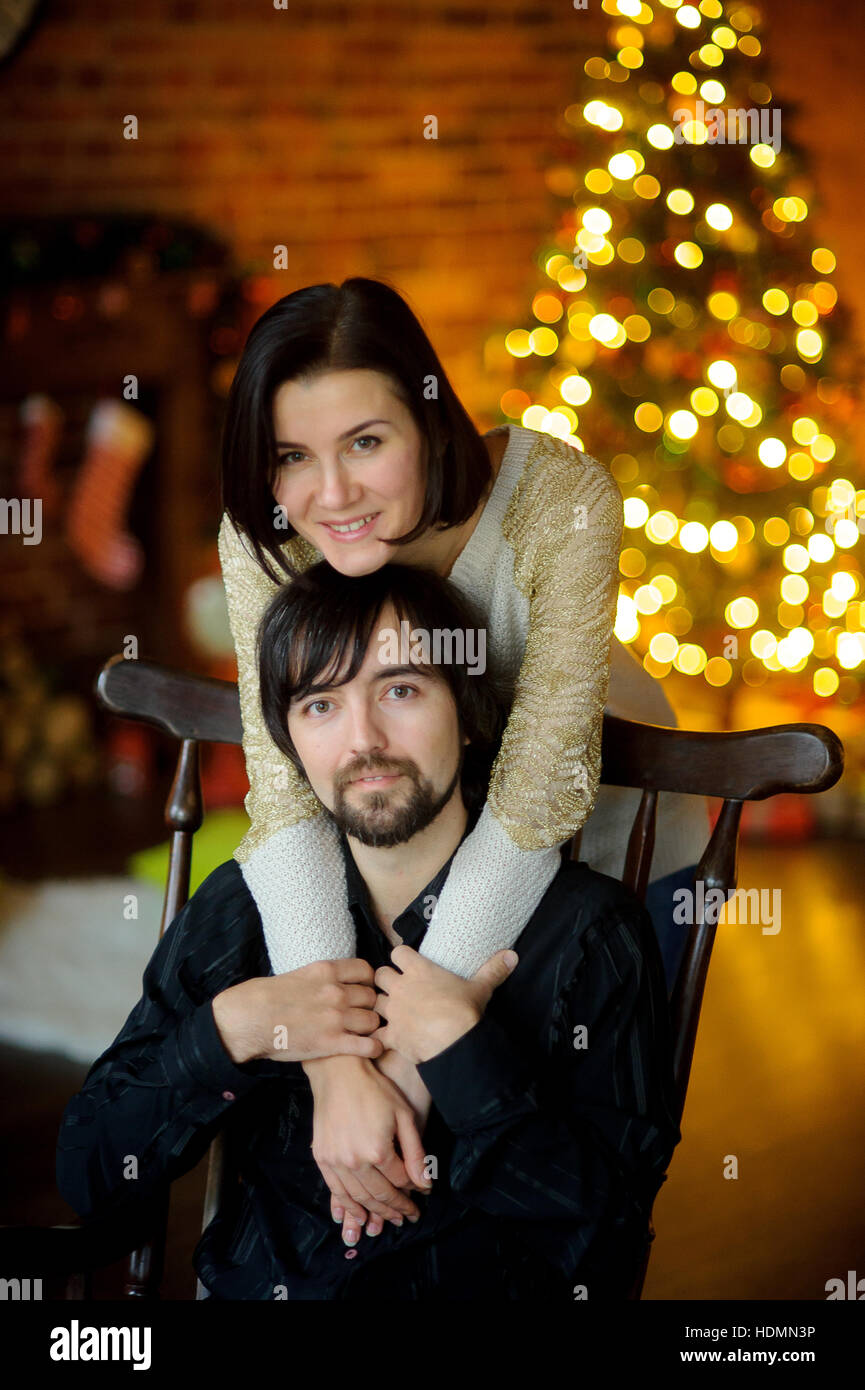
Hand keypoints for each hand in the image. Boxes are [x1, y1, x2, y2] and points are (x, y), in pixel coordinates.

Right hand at [211, 959, 382, 1064]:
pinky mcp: (333, 1042)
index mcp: (326, 971)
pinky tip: (369, 1049)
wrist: (249, 1019)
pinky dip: (372, 1048)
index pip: (366, 970)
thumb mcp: (296, 975)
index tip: (362, 990)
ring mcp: (336, 1017)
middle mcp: (336, 992)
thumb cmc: (264, 997)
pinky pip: (368, 1045)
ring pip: (373, 1020)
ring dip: (370, 1027)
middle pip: (372, 997)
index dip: (367, 982)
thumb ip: (319, 978)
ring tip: (362, 1033)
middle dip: (368, 1006)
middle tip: (361, 1015)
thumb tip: (328, 983)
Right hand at [303, 1055, 431, 1246]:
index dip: (414, 1191)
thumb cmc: (376, 1090)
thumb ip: (415, 1153)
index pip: (401, 1181)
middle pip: (380, 1195)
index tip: (423, 1196)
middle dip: (397, 1208)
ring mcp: (336, 1162)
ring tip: (388, 1220)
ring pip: (358, 1198)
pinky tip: (359, 1214)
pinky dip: (348, 1206)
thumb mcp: (404, 1116)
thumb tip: (425, 1184)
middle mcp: (356, 1161)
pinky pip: (336, 1191)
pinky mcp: (322, 1158)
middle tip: (408, 1216)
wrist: (339, 1073)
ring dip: (375, 1213)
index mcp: (379, 1150)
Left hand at [372, 945, 518, 1064]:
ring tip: (393, 1012)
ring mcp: (393, 1011)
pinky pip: (377, 1033)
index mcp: (418, 970)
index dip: (401, 958)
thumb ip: (493, 969)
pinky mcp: (391, 1034)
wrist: (454, 1043)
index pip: (397, 953)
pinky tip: (388, 1039)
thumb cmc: (465, 1011)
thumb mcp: (481, 987)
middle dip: (386, 981)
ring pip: (375, 1001)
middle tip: (398, 989)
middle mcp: (401, 987)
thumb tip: (512, 955)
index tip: (408, 964)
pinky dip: (380, 1036)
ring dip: (382, 1006)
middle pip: (380, 975)